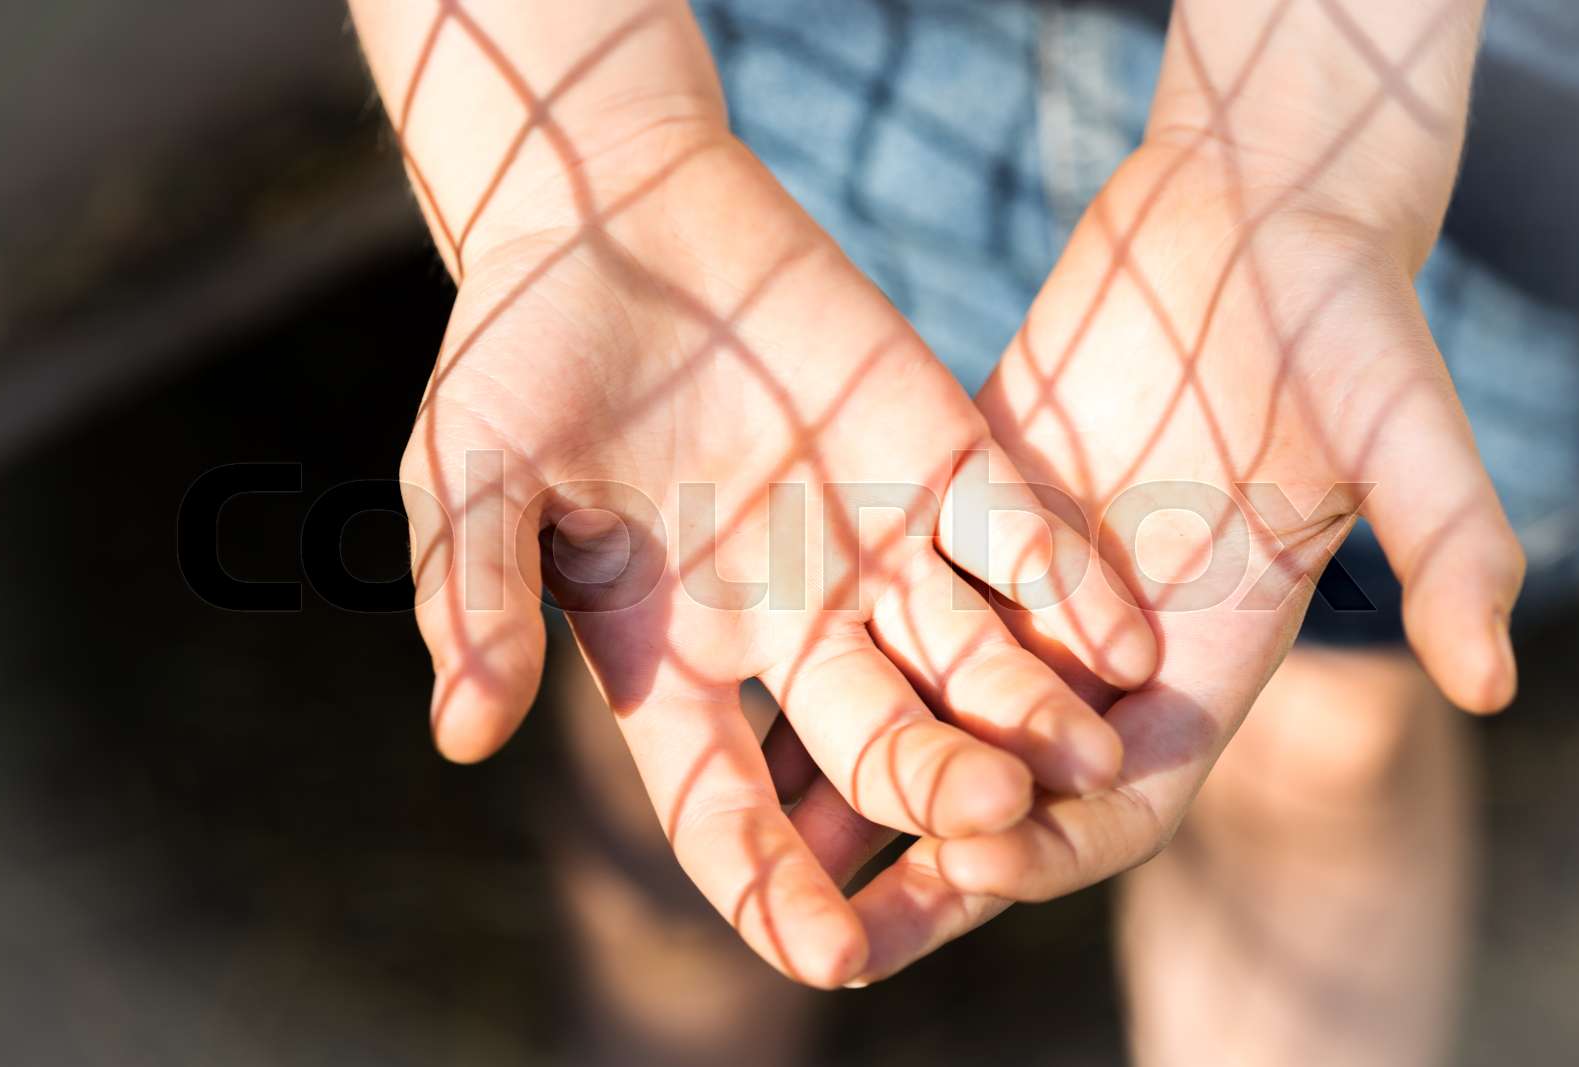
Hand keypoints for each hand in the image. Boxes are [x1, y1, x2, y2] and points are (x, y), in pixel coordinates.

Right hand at [398, 112, 1156, 983]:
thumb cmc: (522, 347)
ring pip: (965, 660)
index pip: (725, 808)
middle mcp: (788, 625)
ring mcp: (874, 546)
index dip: (770, 886)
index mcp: (672, 655)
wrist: (616, 208)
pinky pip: (1014, 536)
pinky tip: (1118, 638)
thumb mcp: (473, 473)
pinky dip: (1063, 586)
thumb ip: (471, 597)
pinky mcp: (940, 455)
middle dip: (928, 788)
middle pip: (874, 745)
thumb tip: (460, 738)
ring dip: (1024, 713)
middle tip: (984, 823)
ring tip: (1085, 760)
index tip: (827, 957)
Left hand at [828, 129, 1521, 980]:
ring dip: (849, 783)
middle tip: (830, 935)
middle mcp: (1106, 646)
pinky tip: (739, 689)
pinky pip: (885, 607)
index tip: (972, 868)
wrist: (1257, 218)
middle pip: (1010, 791)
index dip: (1056, 845)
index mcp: (1205, 657)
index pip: (1125, 799)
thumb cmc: (1347, 313)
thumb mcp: (1402, 426)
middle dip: (926, 867)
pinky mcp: (966, 513)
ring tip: (754, 846)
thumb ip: (1449, 542)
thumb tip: (1495, 677)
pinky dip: (826, 654)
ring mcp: (1030, 587)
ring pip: (929, 712)